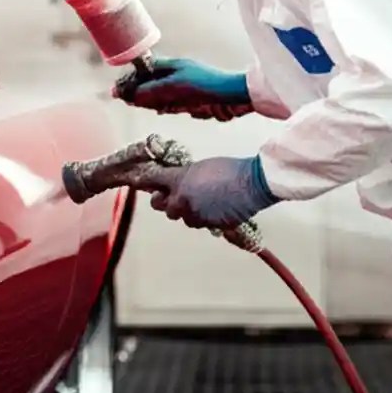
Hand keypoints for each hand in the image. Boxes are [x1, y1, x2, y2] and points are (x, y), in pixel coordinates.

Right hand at [113, 58, 252, 119]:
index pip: (145, 70)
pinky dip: (165, 107)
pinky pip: (172, 104)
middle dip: (139, 91)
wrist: (233, 97)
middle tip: (125, 99)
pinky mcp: (191, 101)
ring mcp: (183, 88)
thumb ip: (151, 91)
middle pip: (151, 84)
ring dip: (151, 101)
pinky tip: (161, 109)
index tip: (120, 89)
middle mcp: (176, 75)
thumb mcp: (173, 87)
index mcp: (172, 66)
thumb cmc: (204, 86)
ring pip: (160, 95)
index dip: (132, 79)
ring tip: (137, 103)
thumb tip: (132, 95)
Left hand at [147, 156, 279, 229]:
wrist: (252, 184)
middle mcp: (182, 201)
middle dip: (166, 201)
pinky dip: (204, 216)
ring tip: (200, 201)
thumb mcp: (200, 167)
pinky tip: (214, 208)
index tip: (139, 181)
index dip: (145, 181)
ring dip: (186, 211)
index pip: (153, 180)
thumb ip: (183, 175)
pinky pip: (201, 223)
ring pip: (183, 217)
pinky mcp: (210, 226)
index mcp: (178, 181)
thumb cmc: (229, 169)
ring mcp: (195, 216)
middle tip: (172, 195)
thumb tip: (177, 181)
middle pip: (163, 207)